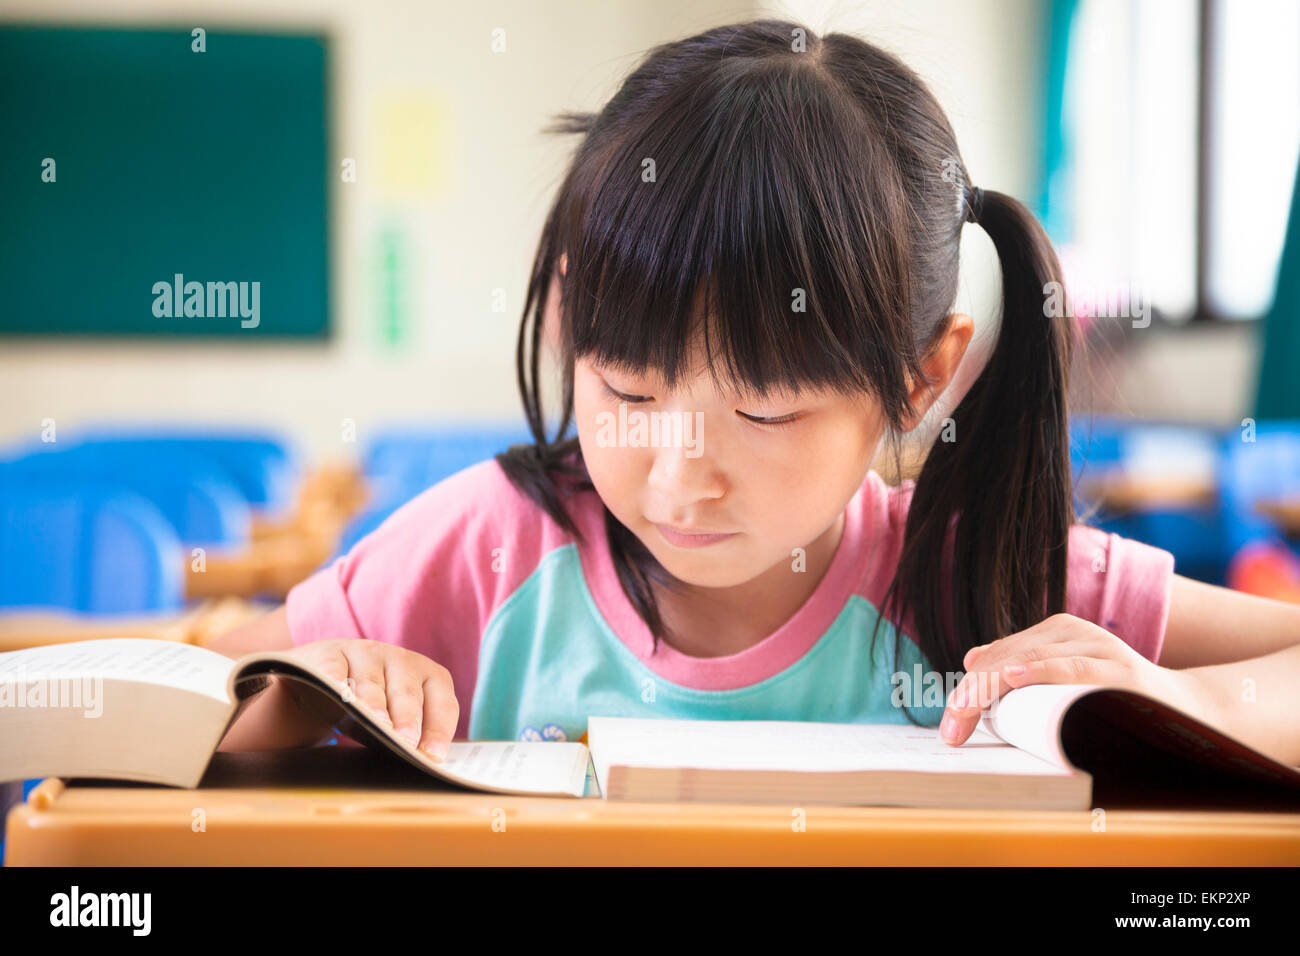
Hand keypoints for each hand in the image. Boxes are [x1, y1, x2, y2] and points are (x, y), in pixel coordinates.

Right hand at [279, 639, 458, 759]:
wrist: (327, 672)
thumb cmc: (374, 702)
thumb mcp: (398, 712)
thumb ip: (414, 734)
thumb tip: (425, 765)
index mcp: (427, 674)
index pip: (441, 702)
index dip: (439, 730)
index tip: (433, 756)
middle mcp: (400, 659)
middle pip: (407, 692)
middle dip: (408, 718)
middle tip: (406, 742)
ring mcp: (365, 654)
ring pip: (371, 683)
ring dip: (375, 705)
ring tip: (378, 726)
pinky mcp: (332, 654)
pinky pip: (335, 670)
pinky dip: (337, 683)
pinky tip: (340, 698)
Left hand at [939, 612, 1204, 744]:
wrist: (1187, 710)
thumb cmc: (1116, 699)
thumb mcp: (1064, 677)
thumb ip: (1025, 666)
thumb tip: (972, 661)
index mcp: (1055, 631)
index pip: (997, 656)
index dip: (968, 690)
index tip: (950, 728)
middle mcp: (1072, 632)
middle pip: (1005, 660)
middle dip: (971, 697)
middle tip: (951, 731)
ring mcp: (1095, 647)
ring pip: (1026, 662)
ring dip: (989, 692)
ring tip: (964, 713)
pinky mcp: (1117, 669)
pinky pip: (1070, 667)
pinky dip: (1038, 672)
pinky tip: (1011, 678)